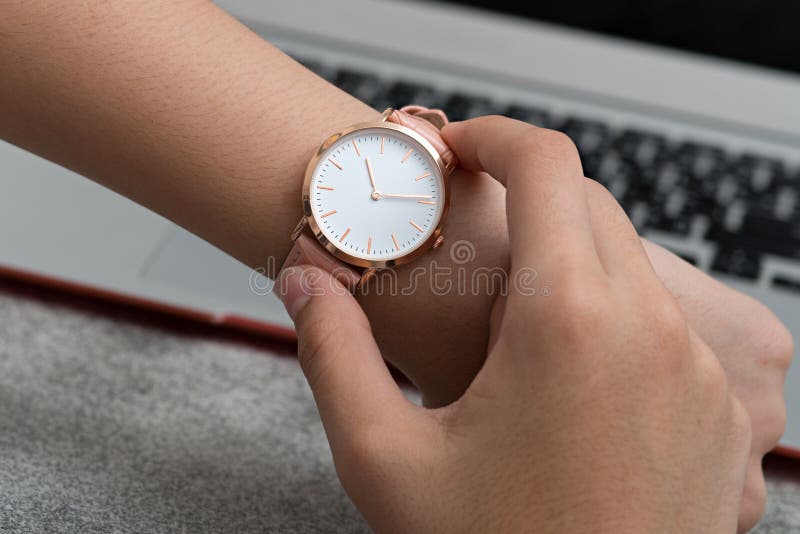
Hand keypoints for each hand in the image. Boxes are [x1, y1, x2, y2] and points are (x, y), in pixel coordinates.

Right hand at [279, 117, 751, 532]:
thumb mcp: (386, 460)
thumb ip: (334, 355)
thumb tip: (305, 282)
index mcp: (567, 321)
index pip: (547, 163)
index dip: (496, 135)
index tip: (462, 148)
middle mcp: (650, 331)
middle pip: (590, 206)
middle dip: (527, 203)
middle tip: (472, 247)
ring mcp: (698, 371)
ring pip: (632, 266)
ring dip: (570, 267)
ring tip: (512, 332)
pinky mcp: (717, 409)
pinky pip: (665, 326)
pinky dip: (614, 322)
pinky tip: (568, 381)